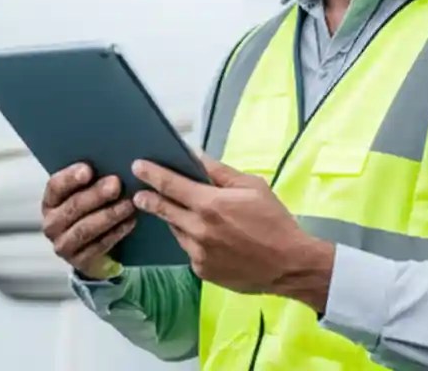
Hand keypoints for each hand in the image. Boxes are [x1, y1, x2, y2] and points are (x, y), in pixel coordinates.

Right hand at [41, 162, 136, 279]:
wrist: (98, 248)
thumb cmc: (96, 211)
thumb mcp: (92, 194)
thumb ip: (97, 179)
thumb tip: (117, 159)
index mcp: (52, 201)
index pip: (55, 186)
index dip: (70, 178)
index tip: (88, 169)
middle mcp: (52, 223)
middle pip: (72, 207)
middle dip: (95, 194)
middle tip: (116, 183)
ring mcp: (63, 243)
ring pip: (84, 228)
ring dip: (108, 215)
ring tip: (129, 204)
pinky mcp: (78, 260)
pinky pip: (97, 246)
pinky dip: (116, 233)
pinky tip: (130, 222)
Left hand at [131, 155, 333, 311]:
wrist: (289, 264)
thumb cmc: (275, 221)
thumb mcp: (254, 187)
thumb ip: (221, 172)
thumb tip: (197, 156)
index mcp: (211, 204)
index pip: (171, 184)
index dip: (152, 174)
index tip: (138, 167)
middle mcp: (198, 229)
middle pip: (164, 209)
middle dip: (149, 199)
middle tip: (140, 195)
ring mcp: (197, 252)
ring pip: (176, 230)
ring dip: (177, 220)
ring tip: (192, 216)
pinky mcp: (200, 270)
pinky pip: (189, 250)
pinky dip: (194, 240)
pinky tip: (212, 239)